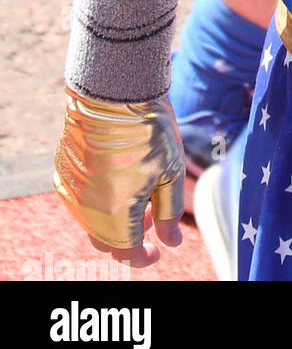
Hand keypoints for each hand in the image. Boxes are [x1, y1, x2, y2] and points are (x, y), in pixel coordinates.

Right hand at [54, 87, 184, 267]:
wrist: (116, 90)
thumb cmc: (150, 131)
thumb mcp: (171, 173)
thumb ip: (168, 214)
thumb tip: (171, 243)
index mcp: (115, 215)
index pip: (127, 253)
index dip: (144, 257)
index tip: (159, 252)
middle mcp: (86, 210)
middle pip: (106, 241)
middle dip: (130, 237)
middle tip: (152, 216)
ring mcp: (70, 191)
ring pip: (91, 222)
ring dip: (114, 219)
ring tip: (140, 190)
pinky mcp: (62, 173)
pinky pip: (79, 200)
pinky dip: (99, 200)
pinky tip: (119, 176)